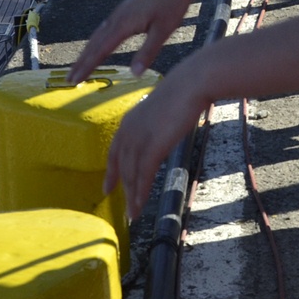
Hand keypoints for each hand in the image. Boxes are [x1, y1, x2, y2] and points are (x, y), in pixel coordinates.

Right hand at [69, 0, 203, 82]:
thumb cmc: (173, 4)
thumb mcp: (163, 31)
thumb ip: (148, 52)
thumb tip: (134, 74)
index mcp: (124, 23)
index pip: (100, 49)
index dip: (86, 66)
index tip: (74, 80)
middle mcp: (117, 17)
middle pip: (94, 43)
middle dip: (81, 62)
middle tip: (69, 80)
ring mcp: (120, 12)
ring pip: (98, 35)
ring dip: (87, 52)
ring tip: (78, 67)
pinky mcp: (125, 9)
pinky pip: (105, 28)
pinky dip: (96, 41)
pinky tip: (97, 46)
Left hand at [104, 70, 207, 217]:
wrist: (191, 85)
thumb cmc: (182, 93)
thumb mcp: (161, 111)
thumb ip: (154, 125)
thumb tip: (157, 135)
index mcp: (129, 120)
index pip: (115, 152)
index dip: (111, 172)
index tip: (108, 187)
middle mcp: (128, 130)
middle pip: (122, 166)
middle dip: (123, 188)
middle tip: (126, 208)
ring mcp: (138, 138)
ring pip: (131, 174)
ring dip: (133, 196)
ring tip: (134, 213)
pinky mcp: (152, 146)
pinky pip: (143, 175)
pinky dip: (141, 192)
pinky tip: (140, 204)